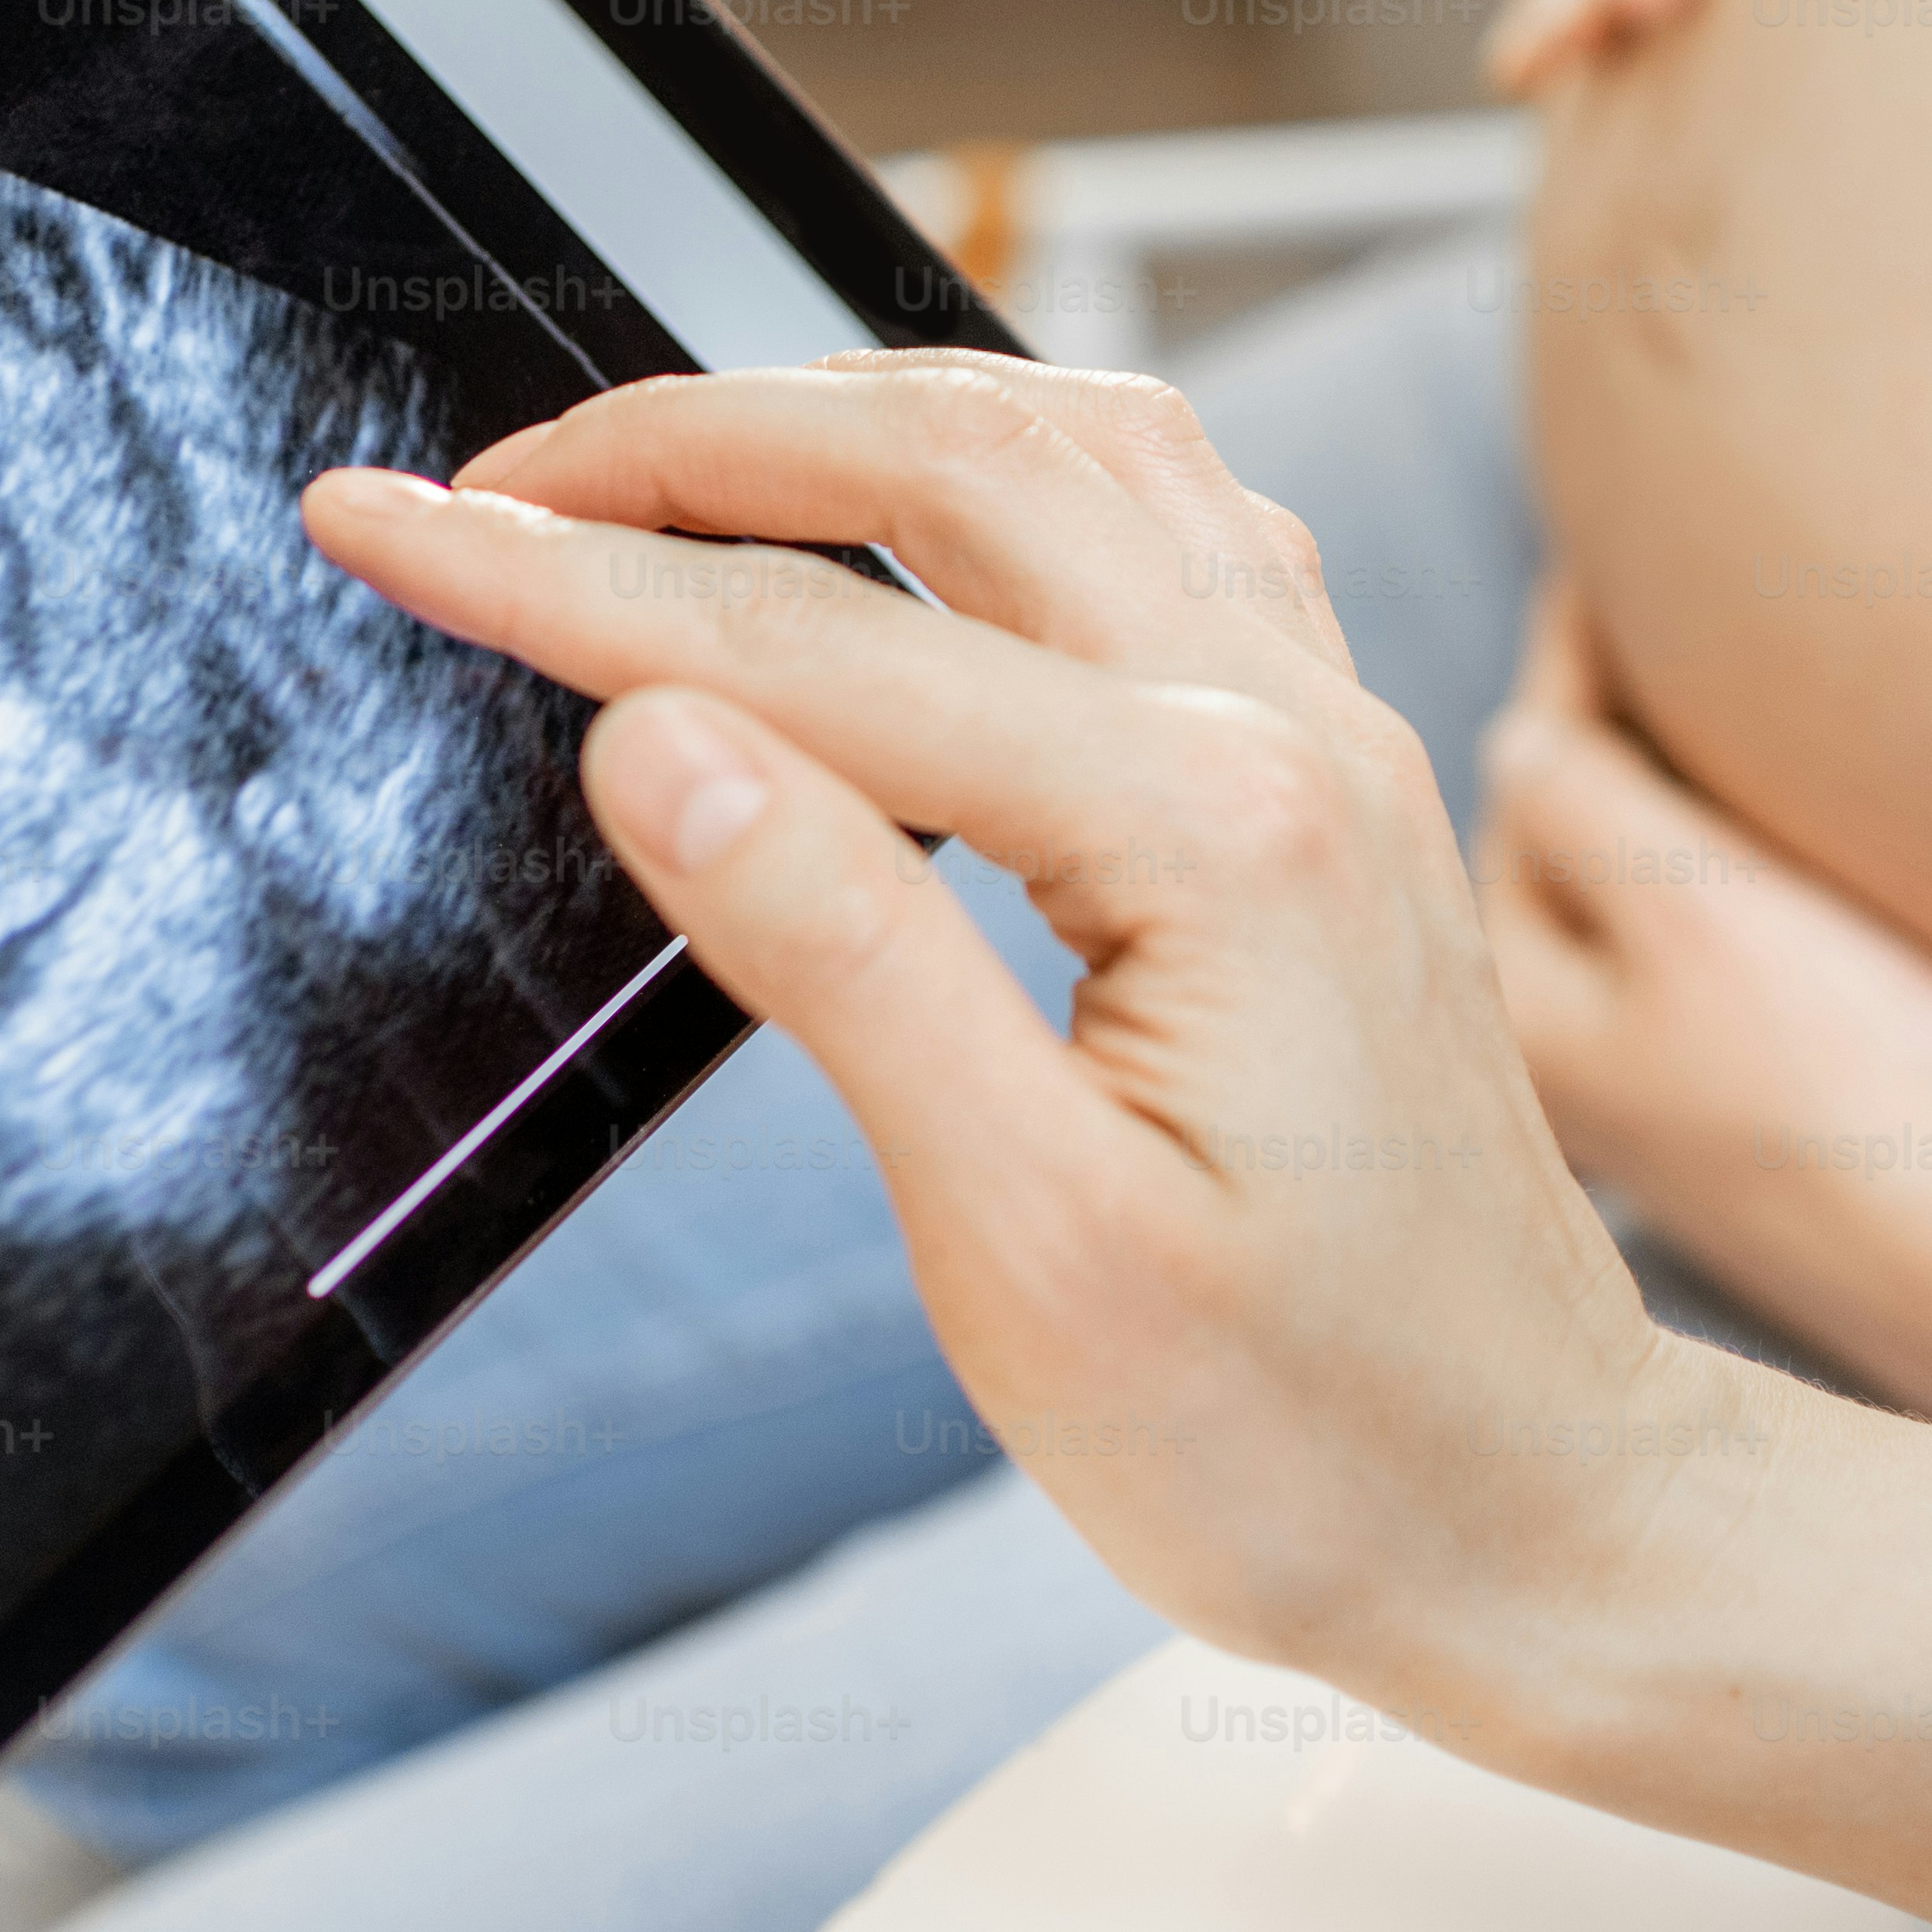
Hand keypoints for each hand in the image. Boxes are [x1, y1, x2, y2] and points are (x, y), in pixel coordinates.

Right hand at [301, 359, 1755, 1742]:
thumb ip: (842, 958)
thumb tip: (656, 735)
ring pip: (1078, 443)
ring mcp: (1330, 735)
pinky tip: (916, 507)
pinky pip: (1169, 519)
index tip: (388, 527)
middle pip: (953, 458)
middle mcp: (1292, 732)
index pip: (813, 649)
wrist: (1544, 1517)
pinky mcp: (1330, 777)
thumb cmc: (1308, 1441)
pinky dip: (1003, 462)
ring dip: (850, 413)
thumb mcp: (1032, 1246)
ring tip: (654, 463)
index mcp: (1213, 835)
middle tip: (484, 487)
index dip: (565, 582)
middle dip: (689, 438)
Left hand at [1472, 584, 1931, 1429]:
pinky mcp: (1776, 1113)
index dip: (1577, 661)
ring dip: (1682, 796)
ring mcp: (1680, 1095)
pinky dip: (1744, 872)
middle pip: (1575, 840)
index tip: (1616, 553)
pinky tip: (1808, 839)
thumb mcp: (1699, 913)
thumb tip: (1514, 732)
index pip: (1529, 784)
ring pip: (1652, 893)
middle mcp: (1581, 1064)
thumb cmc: (1862, 1086)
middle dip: (1614, 725)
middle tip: (1664, 600)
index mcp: (1527, 1012)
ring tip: (1731, 694)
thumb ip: (1589, 805)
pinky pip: (1728, 947)